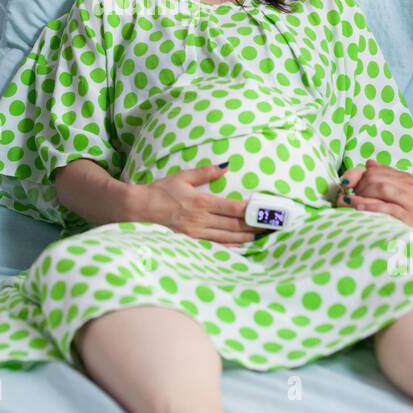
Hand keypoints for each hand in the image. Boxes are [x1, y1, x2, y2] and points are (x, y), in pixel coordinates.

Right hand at [133, 163, 255, 245]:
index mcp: (201, 202)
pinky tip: (242, 245)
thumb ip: (206, 172)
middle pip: (234, 225)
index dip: (250, 210)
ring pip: (228, 237)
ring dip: (247, 237)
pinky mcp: (192, 241)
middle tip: (271, 226)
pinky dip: (231, 246)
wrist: (140, 209)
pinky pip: (216, 245)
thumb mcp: (183, 176)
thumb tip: (226, 166)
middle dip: (254, 226)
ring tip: (262, 237)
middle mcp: (201, 219)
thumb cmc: (161, 190)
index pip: (232, 207)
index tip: (264, 210)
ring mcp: (197, 233)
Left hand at [334, 159, 412, 231]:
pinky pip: (386, 208)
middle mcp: (408, 186)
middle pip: (376, 178)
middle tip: (350, 197)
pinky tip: (358, 209)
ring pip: (381, 188)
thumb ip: (386, 177)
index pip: (375, 170)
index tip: (348, 185)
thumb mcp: (403, 190)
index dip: (357, 176)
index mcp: (405, 178)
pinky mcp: (408, 216)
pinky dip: (370, 207)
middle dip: (359, 187)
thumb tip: (369, 163)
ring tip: (350, 202)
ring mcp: (409, 201)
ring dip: (361, 195)